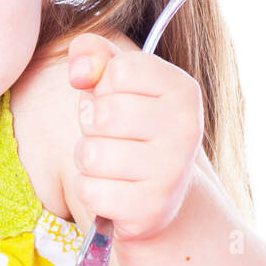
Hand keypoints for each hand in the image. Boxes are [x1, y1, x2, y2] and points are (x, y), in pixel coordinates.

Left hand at [66, 32, 203, 242]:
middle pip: (101, 114)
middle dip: (90, 126)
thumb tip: (78, 70)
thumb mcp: (117, 84)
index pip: (118, 71)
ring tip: (111, 164)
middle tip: (111, 137)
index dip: (103, 87)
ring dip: (87, 161)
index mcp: (183, 90)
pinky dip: (90, 191)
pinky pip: (89, 191)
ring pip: (91, 154)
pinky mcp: (150, 208)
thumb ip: (94, 56)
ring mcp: (171, 171)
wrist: (157, 194)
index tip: (119, 100)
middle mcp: (186, 129)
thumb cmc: (130, 128)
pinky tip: (113, 190)